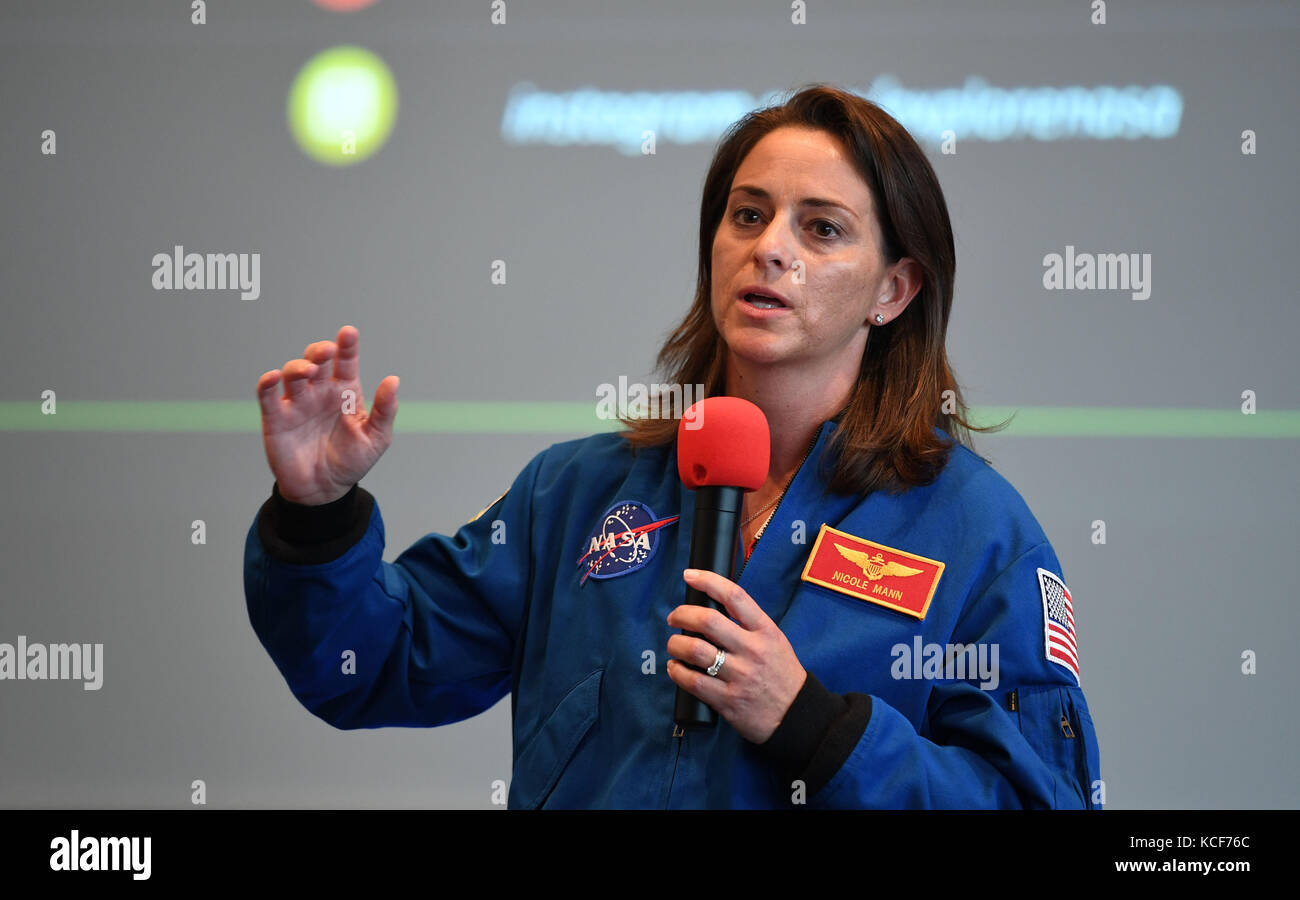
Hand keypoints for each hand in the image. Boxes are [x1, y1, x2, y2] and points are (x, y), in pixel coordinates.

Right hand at [256, 325, 398, 505]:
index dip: (347, 346)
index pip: (346, 362)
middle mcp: (320, 392)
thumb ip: (385, 410)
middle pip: (317, 361)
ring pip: (293, 374)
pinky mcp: (276, 418)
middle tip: (327, 351)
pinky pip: (268, 396)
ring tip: (309, 372)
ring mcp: (297, 403)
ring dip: (299, 367)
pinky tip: (273, 378)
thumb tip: (393, 380)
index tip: (348, 333)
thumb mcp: (376, 438)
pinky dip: (267, 384)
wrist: (324, 491)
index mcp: (346, 392)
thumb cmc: (352, 461)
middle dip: (320, 351)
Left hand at [665, 568, 806, 743]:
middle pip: (707, 621)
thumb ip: (748, 625)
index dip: (708, 581)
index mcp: (765, 631)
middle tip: (674, 618)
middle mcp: (752, 650)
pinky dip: (677, 671)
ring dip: (675, 644)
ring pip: (695, 651)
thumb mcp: (774, 641)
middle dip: (682, 615)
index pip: (734, 596)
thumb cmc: (782, 674)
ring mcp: (740, 676)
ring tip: (673, 645)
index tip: (690, 576)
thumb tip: (711, 608)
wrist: (797, 714)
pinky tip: (675, 668)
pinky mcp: (728, 700)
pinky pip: (693, 682)